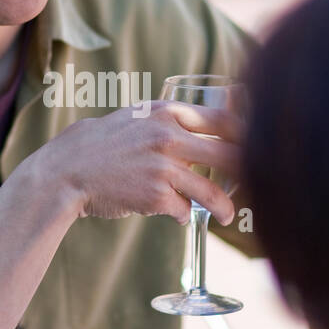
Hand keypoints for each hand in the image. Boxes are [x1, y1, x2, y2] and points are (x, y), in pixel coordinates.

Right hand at [38, 100, 241, 224]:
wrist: (67, 170)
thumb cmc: (102, 144)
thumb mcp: (137, 117)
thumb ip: (169, 120)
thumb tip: (204, 126)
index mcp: (168, 113)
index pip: (226, 121)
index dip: (250, 137)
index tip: (261, 147)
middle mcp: (170, 137)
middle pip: (231, 156)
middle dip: (250, 173)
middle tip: (257, 183)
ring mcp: (164, 168)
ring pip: (213, 193)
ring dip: (225, 207)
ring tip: (228, 215)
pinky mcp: (156, 197)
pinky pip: (185, 211)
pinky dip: (183, 215)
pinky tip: (177, 215)